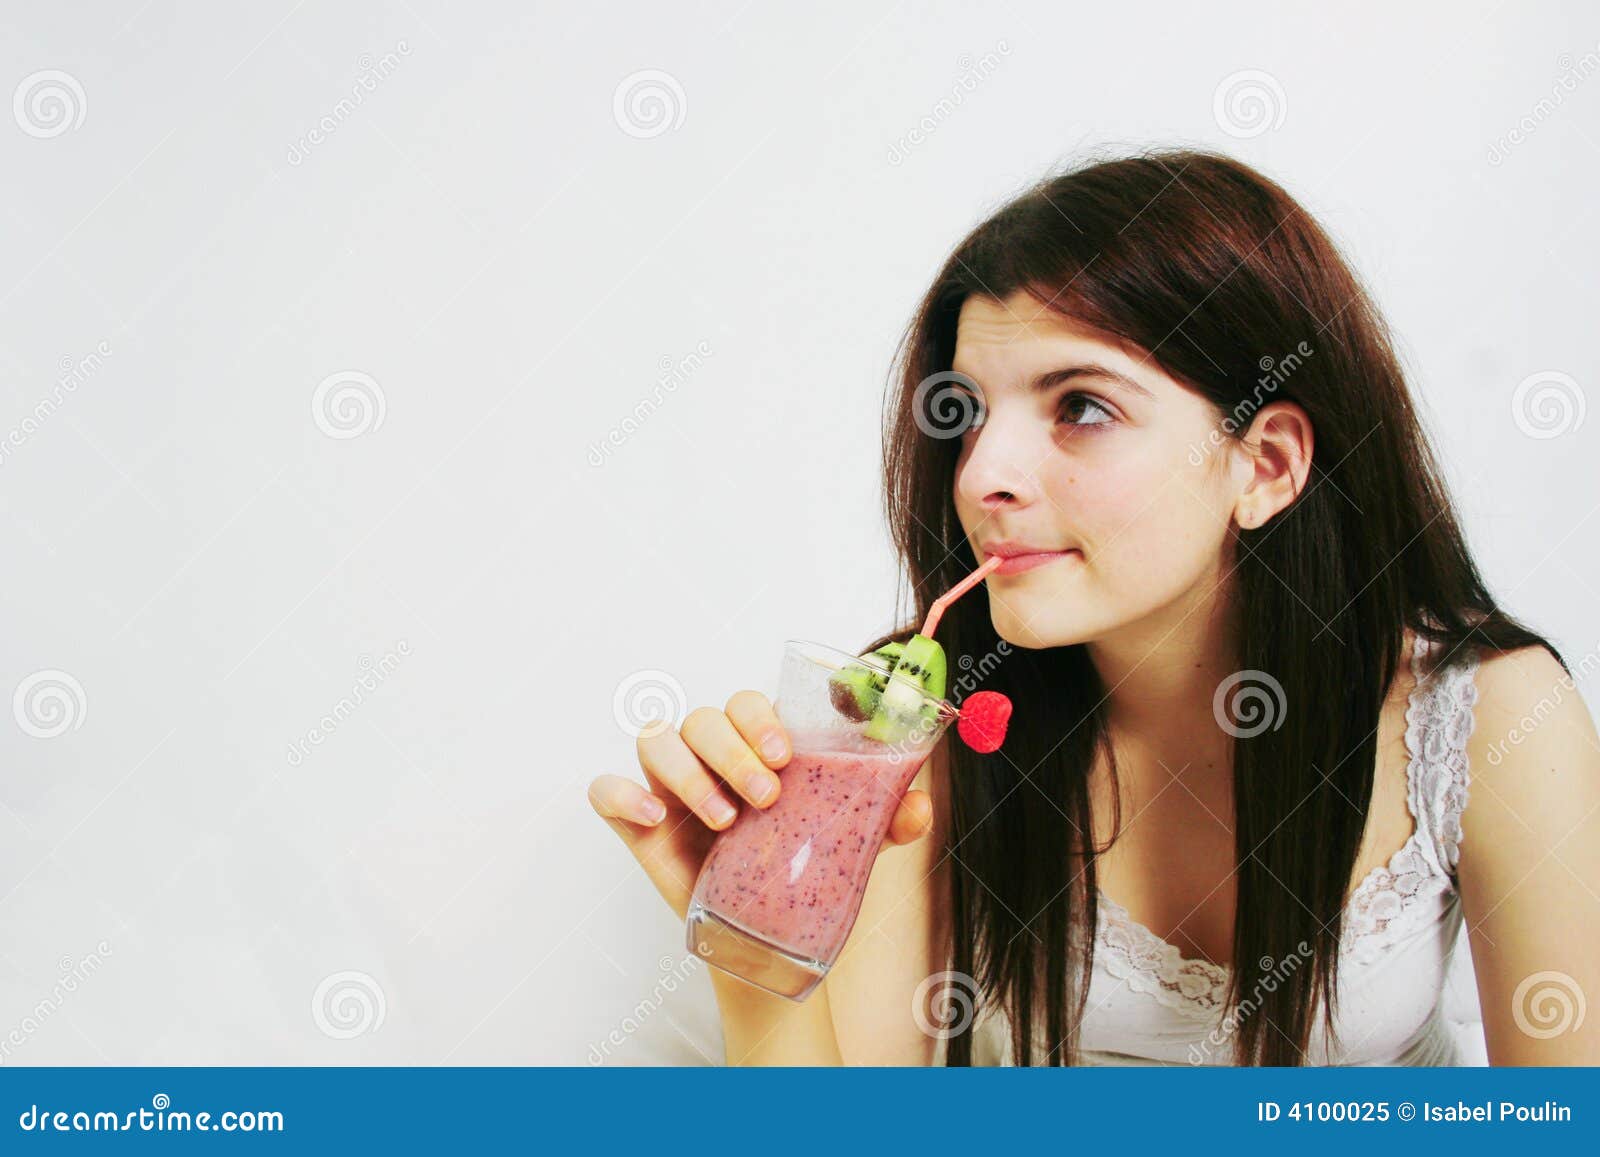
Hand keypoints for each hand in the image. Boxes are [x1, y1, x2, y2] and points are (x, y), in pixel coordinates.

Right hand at [588, 690, 933, 917]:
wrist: (768, 938)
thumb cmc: (803, 872)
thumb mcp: (851, 846)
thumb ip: (886, 819)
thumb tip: (919, 804)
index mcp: (757, 748)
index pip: (748, 702)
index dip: (761, 717)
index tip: (789, 755)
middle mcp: (710, 757)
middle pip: (703, 717)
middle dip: (734, 750)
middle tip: (768, 797)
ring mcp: (669, 788)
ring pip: (657, 739)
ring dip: (689, 772)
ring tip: (727, 820)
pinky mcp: (637, 825)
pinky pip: (605, 790)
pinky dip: (621, 794)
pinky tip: (653, 817)